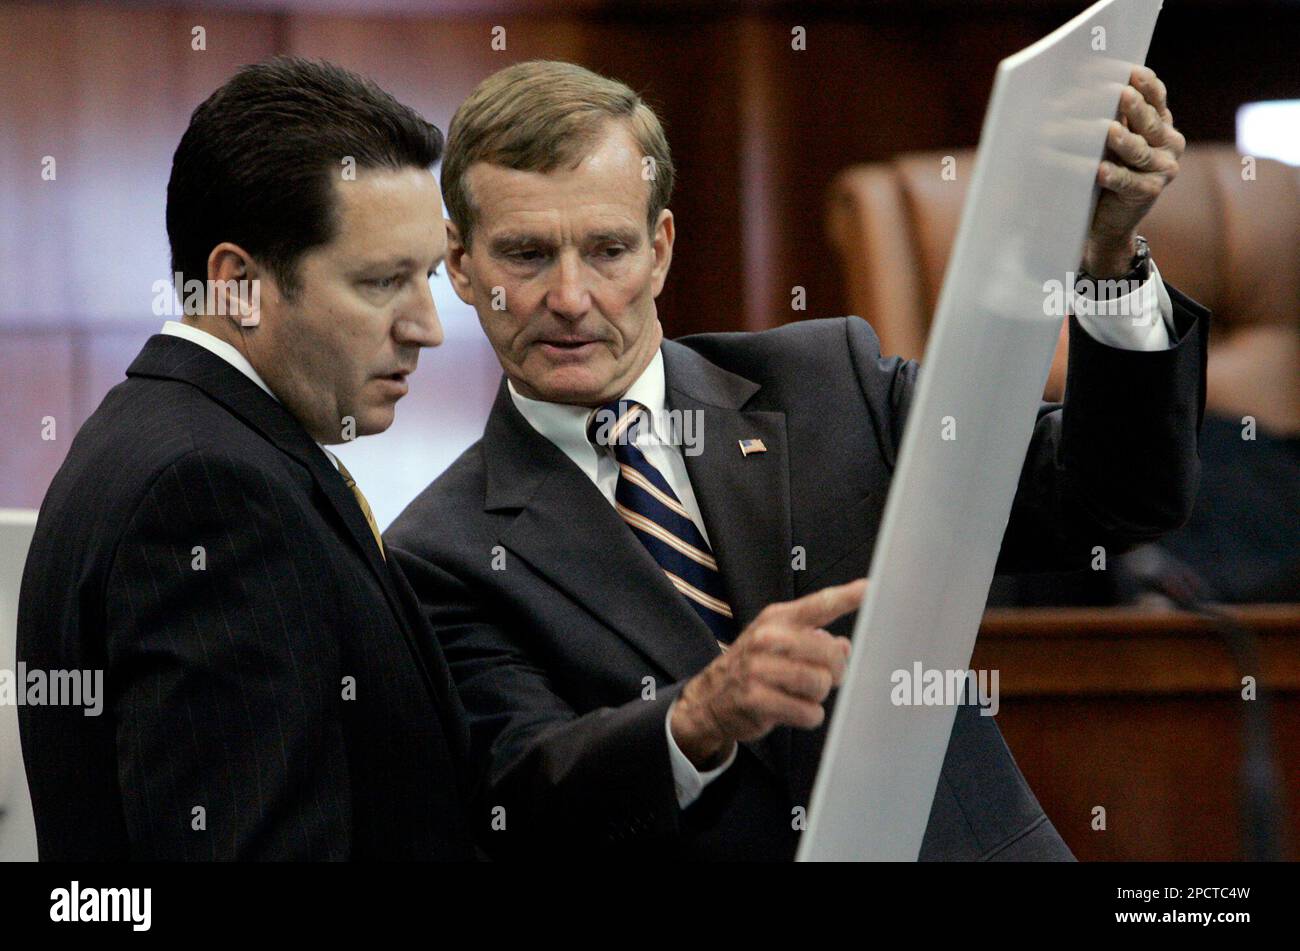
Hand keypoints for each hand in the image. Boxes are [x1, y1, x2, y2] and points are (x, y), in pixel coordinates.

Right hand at [670, 578, 864, 767]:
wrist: (710, 697)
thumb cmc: (754, 666)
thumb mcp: (779, 642)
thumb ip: (815, 639)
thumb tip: (845, 647)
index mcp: (777, 618)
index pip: (819, 604)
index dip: (848, 596)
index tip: (873, 589)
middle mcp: (767, 638)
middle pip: (830, 654)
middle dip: (835, 672)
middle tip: (825, 678)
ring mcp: (759, 668)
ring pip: (820, 684)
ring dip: (819, 696)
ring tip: (802, 695)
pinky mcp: (756, 699)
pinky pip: (808, 712)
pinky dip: (808, 716)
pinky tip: (793, 710)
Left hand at [1083, 66, 1184, 277]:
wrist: (1110, 219)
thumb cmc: (1108, 171)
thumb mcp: (1113, 142)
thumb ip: (1113, 118)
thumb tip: (1086, 88)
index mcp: (1162, 125)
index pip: (1157, 99)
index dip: (1145, 85)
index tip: (1130, 71)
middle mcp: (1169, 145)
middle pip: (1149, 122)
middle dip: (1133, 107)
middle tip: (1119, 93)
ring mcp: (1163, 169)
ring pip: (1139, 150)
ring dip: (1121, 139)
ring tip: (1108, 129)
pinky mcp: (1149, 192)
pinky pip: (1127, 181)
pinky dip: (1112, 175)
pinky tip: (1098, 170)